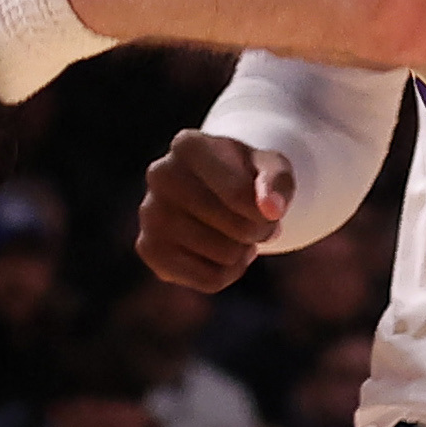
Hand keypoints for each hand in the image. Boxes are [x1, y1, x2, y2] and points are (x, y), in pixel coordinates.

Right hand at [136, 131, 296, 292]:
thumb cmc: (244, 173)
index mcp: (188, 145)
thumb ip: (277, 180)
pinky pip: (208, 281)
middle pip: (235, 228)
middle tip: (257, 221)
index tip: (270, 206)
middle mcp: (160, 175)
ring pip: (224, 257)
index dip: (267, 211)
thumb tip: (272, 209)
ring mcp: (149, 214)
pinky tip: (223, 253)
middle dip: (258, 231)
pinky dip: (228, 274)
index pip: (238, 195)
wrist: (213, 187)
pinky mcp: (148, 249)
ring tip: (238, 233)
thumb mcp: (270, 166)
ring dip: (244, 251)